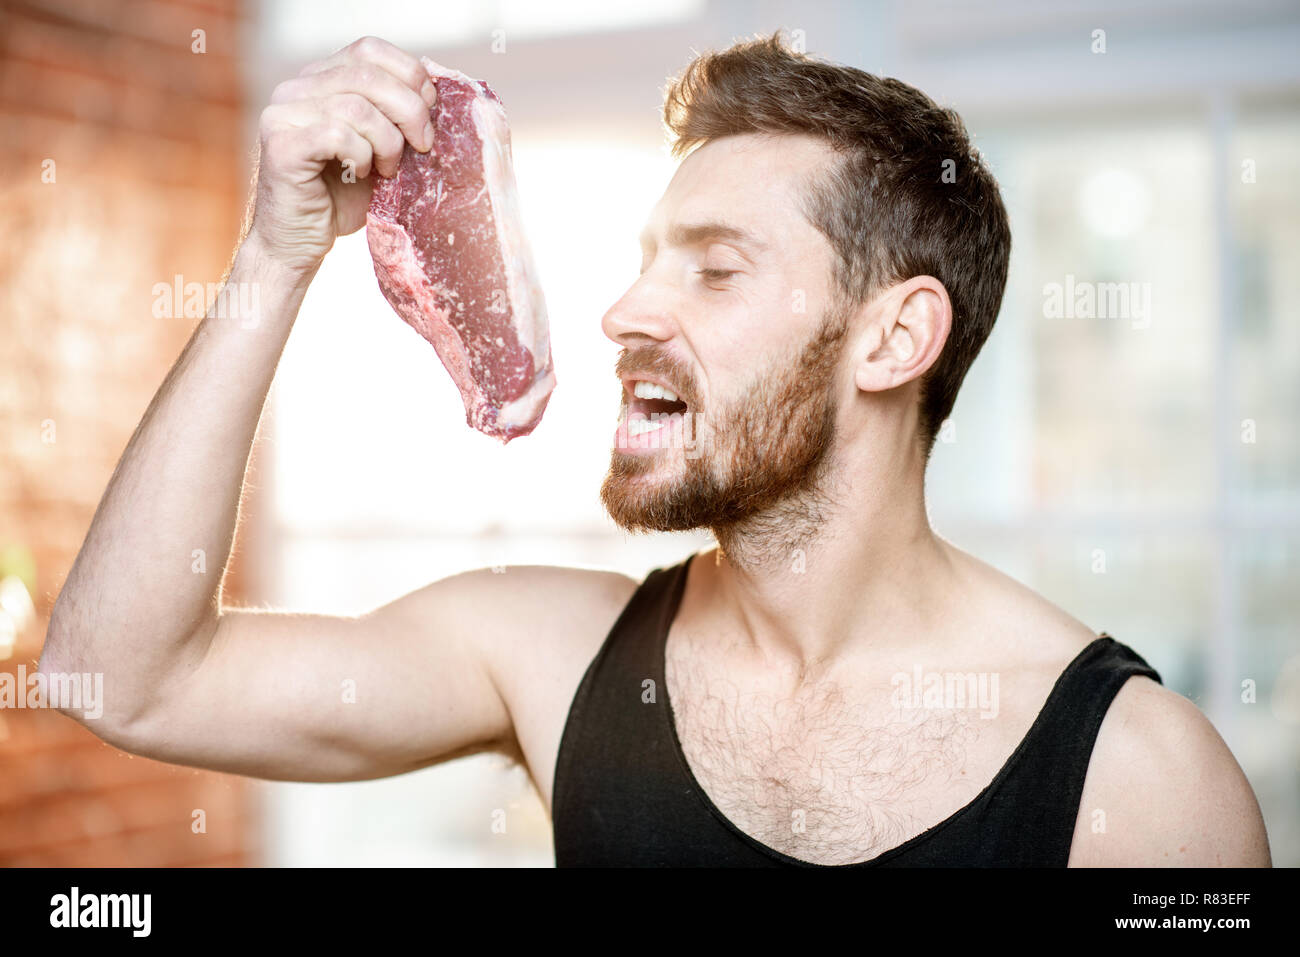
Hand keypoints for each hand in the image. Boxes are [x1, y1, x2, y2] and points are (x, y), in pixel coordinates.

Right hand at [246, 36, 437, 274]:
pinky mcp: (280, 145)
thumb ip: (396, 116)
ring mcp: (282, 114)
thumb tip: (436, 92)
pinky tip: (361, 174)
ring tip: (387, 169)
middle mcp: (295, 88)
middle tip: (424, 145)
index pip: (369, 49)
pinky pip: (337, 134)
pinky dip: (362, 156)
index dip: (409, 73)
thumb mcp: (380, 149)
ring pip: (356, 106)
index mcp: (320, 80)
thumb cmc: (342, 199)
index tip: (431, 108)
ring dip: (387, 141)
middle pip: (368, 74)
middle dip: (410, 110)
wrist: (300, 243)